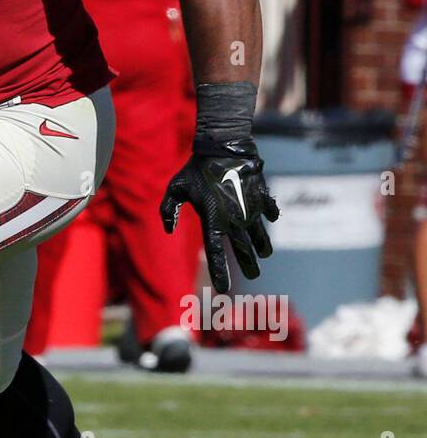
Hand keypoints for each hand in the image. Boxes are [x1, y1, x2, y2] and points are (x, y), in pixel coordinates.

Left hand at [160, 137, 279, 293]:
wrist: (224, 146)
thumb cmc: (197, 168)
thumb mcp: (176, 188)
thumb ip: (168, 210)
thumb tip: (168, 229)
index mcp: (213, 221)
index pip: (215, 254)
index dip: (220, 273)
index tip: (223, 290)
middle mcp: (234, 220)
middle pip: (243, 251)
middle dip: (249, 265)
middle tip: (253, 275)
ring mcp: (251, 209)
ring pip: (260, 236)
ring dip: (262, 246)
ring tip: (263, 254)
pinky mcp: (262, 197)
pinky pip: (270, 212)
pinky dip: (270, 216)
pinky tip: (269, 220)